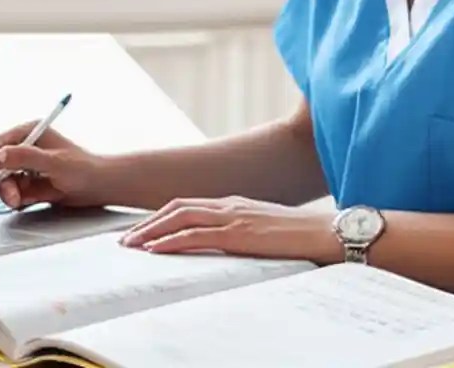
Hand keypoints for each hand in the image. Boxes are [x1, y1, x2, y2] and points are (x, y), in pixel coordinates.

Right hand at [0, 120, 107, 208]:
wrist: (100, 187)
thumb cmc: (84, 168)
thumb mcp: (53, 162)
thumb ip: (24, 157)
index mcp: (32, 132)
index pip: (2, 143)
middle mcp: (29, 148)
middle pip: (1, 165)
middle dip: (4, 182)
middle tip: (12, 197)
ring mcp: (29, 167)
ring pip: (6, 181)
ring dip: (10, 192)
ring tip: (20, 201)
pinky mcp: (32, 183)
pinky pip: (16, 192)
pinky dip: (19, 199)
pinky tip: (31, 200)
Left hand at [118, 195, 340, 263]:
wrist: (327, 233)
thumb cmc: (301, 236)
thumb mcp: (265, 231)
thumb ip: (243, 233)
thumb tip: (228, 245)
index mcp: (235, 203)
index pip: (188, 205)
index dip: (162, 217)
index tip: (143, 231)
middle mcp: (229, 204)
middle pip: (177, 207)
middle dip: (148, 222)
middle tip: (126, 241)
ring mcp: (233, 216)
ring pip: (180, 217)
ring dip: (151, 232)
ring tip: (131, 246)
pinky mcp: (238, 233)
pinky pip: (196, 236)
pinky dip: (171, 241)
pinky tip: (155, 250)